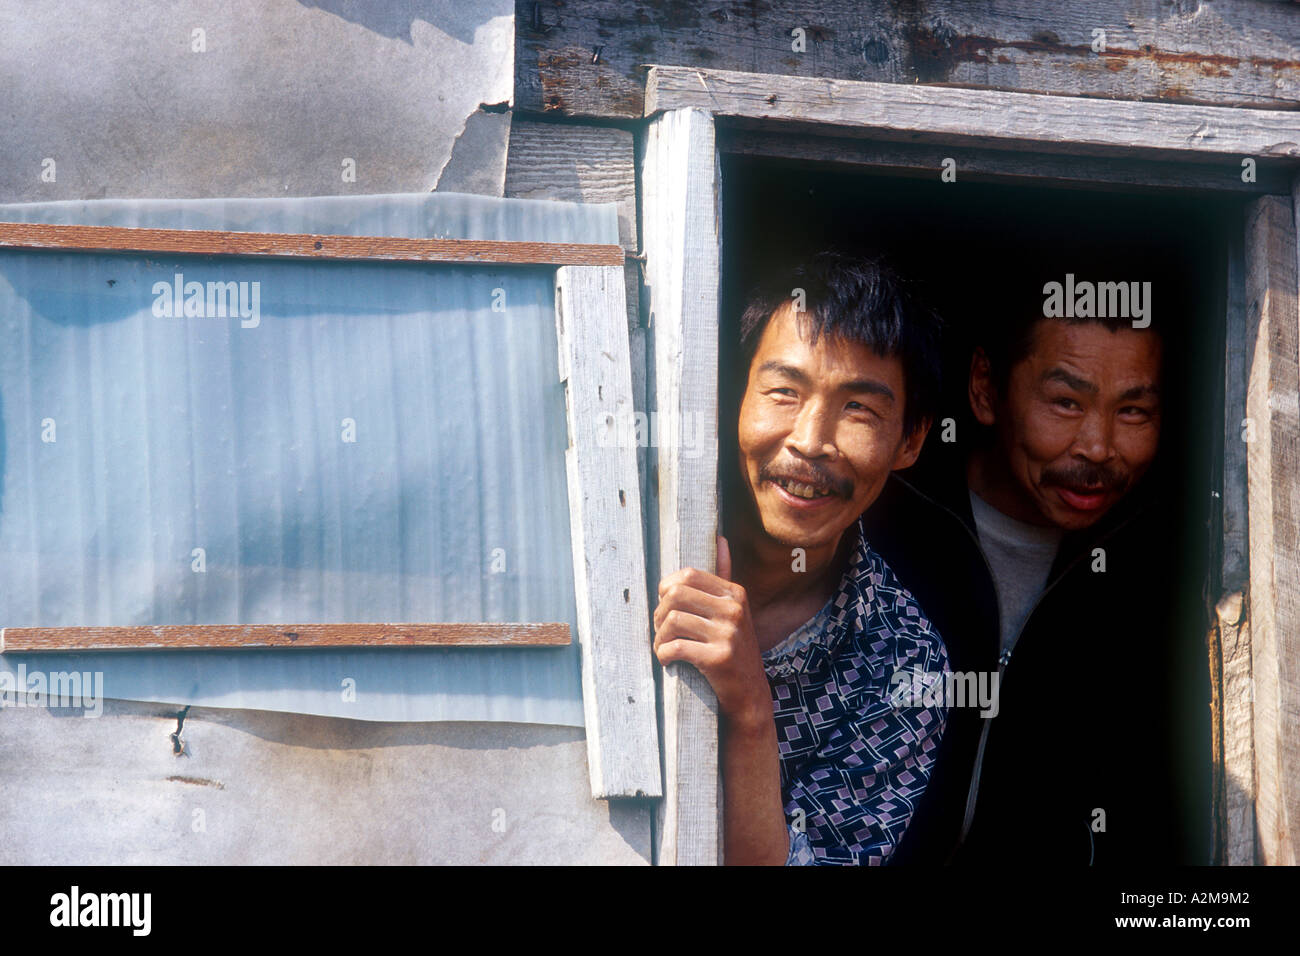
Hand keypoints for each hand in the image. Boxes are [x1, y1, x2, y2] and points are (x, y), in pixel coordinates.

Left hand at [653, 535, 771, 729]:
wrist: (749, 695)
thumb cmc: (733, 650)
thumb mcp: (733, 611)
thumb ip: (724, 576)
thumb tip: (720, 538)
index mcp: (735, 593)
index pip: (686, 575)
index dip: (666, 590)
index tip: (666, 609)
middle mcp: (735, 609)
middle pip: (674, 595)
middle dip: (659, 614)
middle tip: (661, 632)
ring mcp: (729, 633)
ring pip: (672, 620)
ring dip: (659, 638)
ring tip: (663, 648)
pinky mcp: (719, 658)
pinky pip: (676, 647)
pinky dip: (663, 654)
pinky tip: (667, 661)